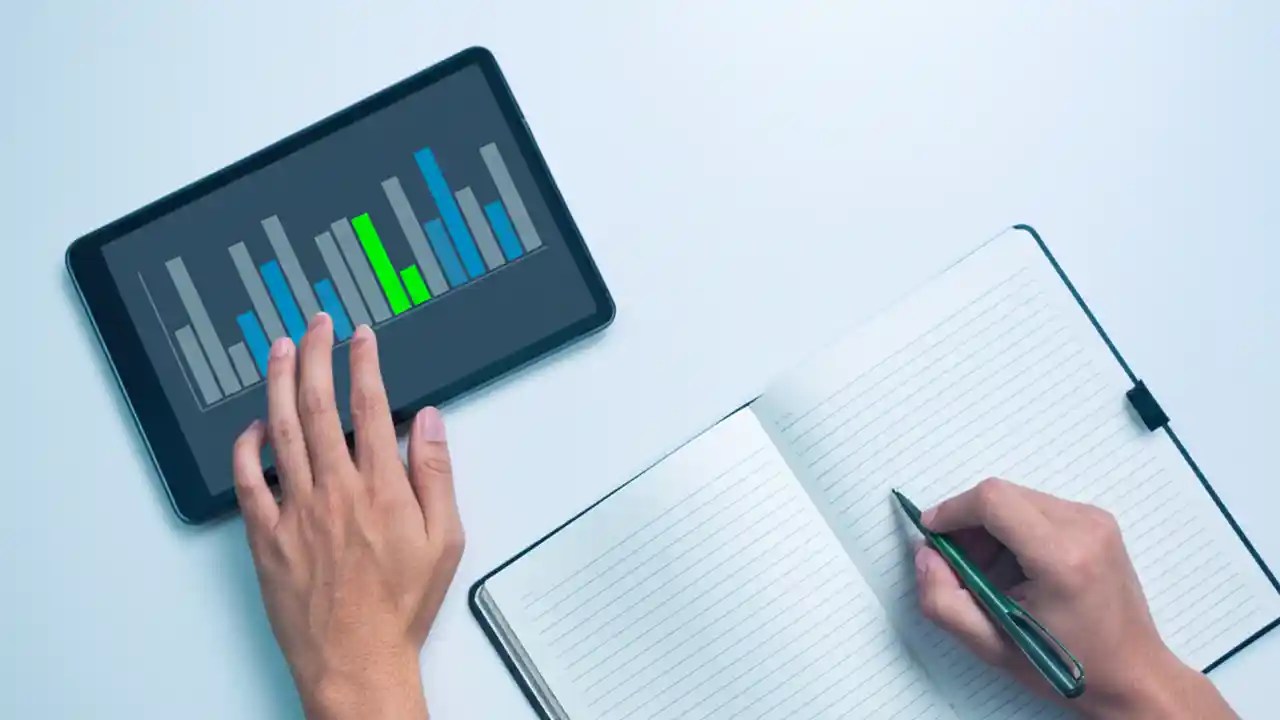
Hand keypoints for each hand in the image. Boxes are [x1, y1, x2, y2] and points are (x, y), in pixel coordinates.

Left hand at [232, 314, 464, 719]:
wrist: (355, 660)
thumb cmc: (399, 606)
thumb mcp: (444, 540)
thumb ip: (435, 474)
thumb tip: (428, 422)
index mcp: (381, 490)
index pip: (368, 406)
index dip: (363, 363)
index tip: (361, 336)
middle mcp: (334, 491)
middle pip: (319, 406)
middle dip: (316, 355)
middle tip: (314, 325)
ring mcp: (295, 512)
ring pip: (282, 431)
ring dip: (280, 383)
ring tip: (280, 350)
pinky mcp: (267, 537)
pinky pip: (247, 481)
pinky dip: (247, 447)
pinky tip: (253, 425)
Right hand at [914, 478, 1233, 719]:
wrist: (1134, 674)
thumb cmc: (1066, 666)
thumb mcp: (991, 646)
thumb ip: (942, 599)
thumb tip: (925, 553)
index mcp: (1061, 557)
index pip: (993, 500)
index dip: (952, 510)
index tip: (932, 535)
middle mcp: (1084, 526)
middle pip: (1002, 494)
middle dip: (968, 522)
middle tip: (960, 565)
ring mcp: (1096, 519)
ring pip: (1018, 498)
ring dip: (990, 527)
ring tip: (991, 572)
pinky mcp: (1099, 520)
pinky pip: (1038, 507)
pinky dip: (1014, 528)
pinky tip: (1017, 567)